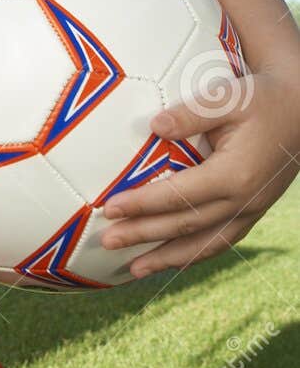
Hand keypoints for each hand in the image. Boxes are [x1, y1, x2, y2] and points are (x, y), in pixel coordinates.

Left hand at [99, 70, 299, 278]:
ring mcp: (250, 211)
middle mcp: (243, 201)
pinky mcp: (253, 213)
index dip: (142, 204)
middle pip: (185, 226)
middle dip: (144, 236)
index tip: (110, 208)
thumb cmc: (260, 99)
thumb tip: (154, 125)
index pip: (178, 196)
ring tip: (132, 269)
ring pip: (204, 244)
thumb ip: (191, 113)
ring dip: (166, 258)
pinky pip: (220, 241)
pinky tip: (170, 259)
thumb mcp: (228, 98)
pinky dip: (193, 255)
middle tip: (107, 241)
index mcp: (234, 175)